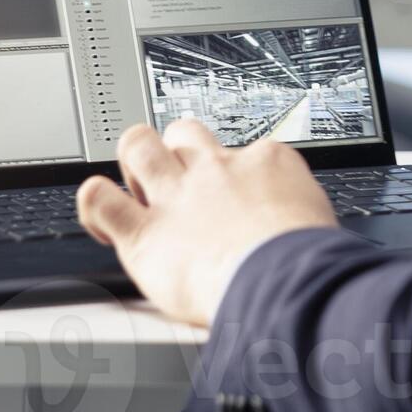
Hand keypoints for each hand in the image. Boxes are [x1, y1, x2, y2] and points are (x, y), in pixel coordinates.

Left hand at [76, 121, 340, 327]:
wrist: (284, 280)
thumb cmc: (307, 260)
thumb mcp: (318, 217)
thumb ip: (297, 211)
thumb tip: (303, 227)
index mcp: (265, 162)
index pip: (244, 149)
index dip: (236, 172)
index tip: (238, 197)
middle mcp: (216, 169)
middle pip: (183, 131)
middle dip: (176, 146)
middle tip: (178, 177)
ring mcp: (176, 196)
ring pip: (137, 144)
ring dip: (133, 158)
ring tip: (137, 181)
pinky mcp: (143, 233)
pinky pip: (99, 199)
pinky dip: (93, 204)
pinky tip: (101, 215)